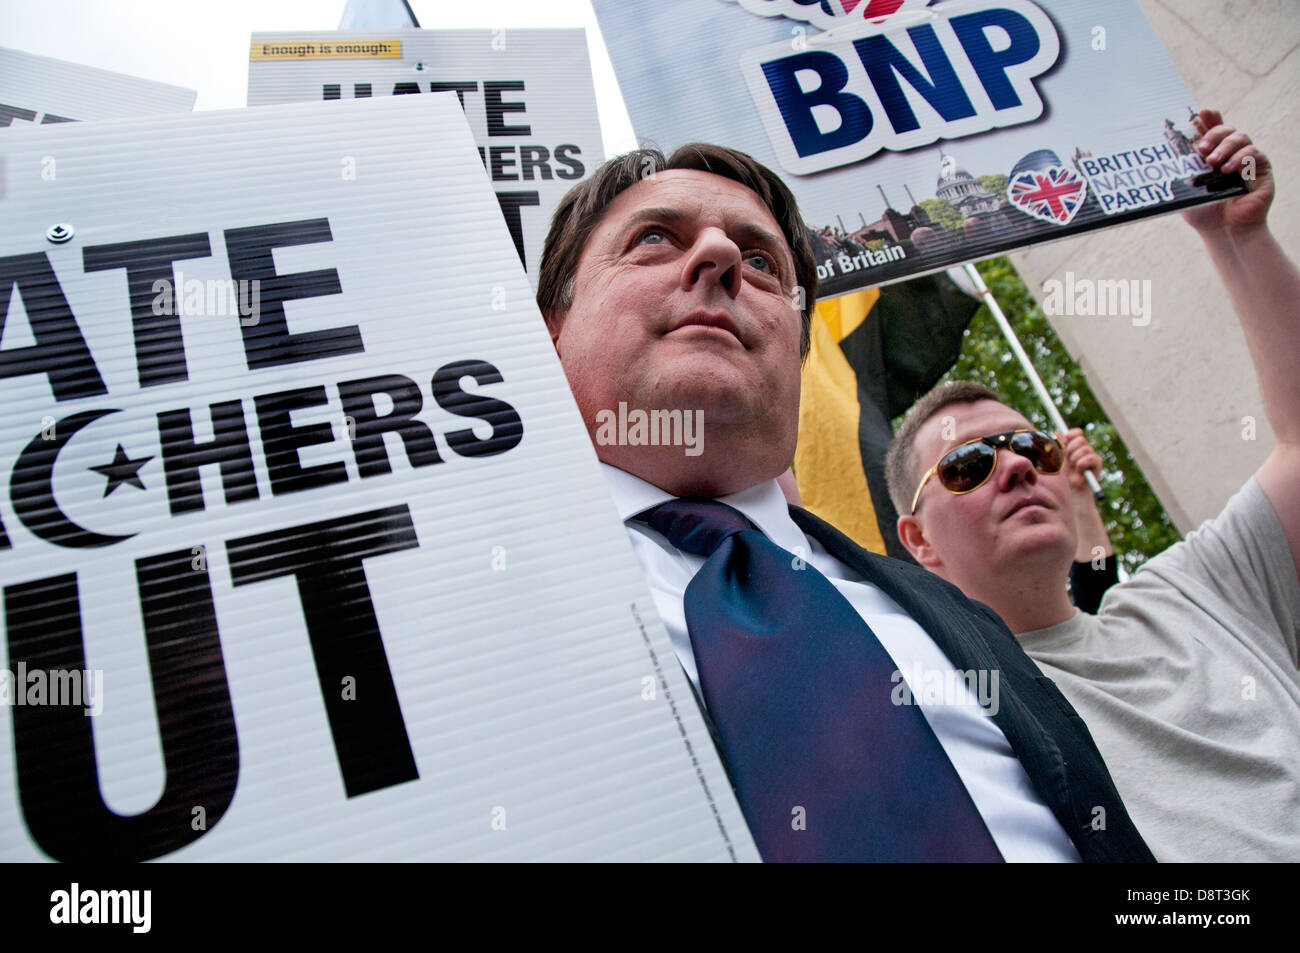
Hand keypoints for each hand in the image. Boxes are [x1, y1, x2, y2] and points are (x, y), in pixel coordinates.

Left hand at [1058, 427, 1100, 492]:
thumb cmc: (1063, 475)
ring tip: (1074, 467)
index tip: (1064, 442)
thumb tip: (1056, 432)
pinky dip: (1081, 464)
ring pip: (1085, 449)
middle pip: (1081, 439)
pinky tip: (1079, 471)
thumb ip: (1058, 445)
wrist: (1070, 489)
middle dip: (1071, 449)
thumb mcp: (1057, 458)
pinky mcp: (1098, 462)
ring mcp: (1092, 455)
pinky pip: (1090, 458)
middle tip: (1068, 459)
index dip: (1070, 435)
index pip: (1077, 432)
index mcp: (1075, 446)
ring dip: (1075, 459)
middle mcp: (1085, 448)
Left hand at [1182, 108, 1272, 234]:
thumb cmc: (1203, 211)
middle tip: (1201, 149)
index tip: (1199, 113)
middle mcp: (1230, 152)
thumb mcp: (1185, 188)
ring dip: (1225, 147)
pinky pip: (1253, 153)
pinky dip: (1240, 158)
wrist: (1223, 231)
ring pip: (1240, 137)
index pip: (1211, 128)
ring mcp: (1247, 158)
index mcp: (1212, 153)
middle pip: (1226, 129)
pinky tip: (1229, 169)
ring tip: (1213, 163)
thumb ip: (1179, 169)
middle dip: (1213, 134)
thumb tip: (1163, 151)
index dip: (1207, 118)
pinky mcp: (1261, 168)